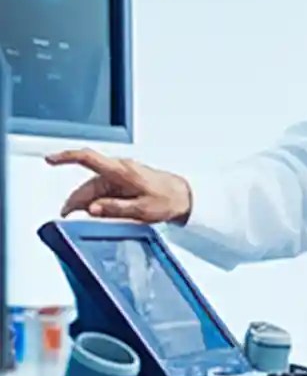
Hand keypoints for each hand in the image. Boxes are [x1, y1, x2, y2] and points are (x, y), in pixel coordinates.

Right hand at [47, 148, 193, 223]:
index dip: (67, 157)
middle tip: (69, 217)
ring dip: (88, 202)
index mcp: (122, 171)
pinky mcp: (124, 181)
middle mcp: (120, 169)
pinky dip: (99, 201)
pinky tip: (101, 213)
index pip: (89, 158)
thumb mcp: (142, 210)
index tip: (50, 160)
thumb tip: (93, 209)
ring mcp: (122, 175)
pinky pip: (104, 190)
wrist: (186, 196)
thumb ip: (116, 209)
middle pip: (88, 182)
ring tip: (88, 219)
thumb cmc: (168, 200)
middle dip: (77, 200)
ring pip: (94, 188)